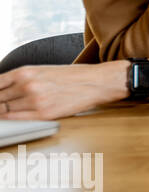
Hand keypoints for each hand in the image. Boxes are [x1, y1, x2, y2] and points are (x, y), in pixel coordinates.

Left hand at [0, 60, 148, 120]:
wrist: (97, 82)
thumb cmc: (72, 77)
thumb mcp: (42, 71)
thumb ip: (20, 80)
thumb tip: (3, 91)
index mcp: (25, 71)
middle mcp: (27, 85)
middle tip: (1, 106)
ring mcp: (35, 100)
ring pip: (3, 110)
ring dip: (1, 112)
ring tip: (3, 112)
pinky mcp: (44, 114)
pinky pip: (16, 120)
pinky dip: (7, 121)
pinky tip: (7, 120)